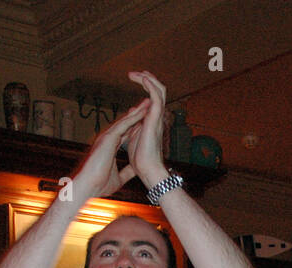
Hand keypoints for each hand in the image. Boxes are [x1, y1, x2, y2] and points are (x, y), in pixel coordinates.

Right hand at [69, 99, 150, 202]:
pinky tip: (142, 111)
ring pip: (125, 122)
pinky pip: (123, 125)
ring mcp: (107, 137)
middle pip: (125, 124)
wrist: (88, 187)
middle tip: (147, 105)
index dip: (135, 127)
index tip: (145, 122)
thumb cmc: (99, 185)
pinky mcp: (108, 138)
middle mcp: (108, 140)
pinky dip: (133, 118)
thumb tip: (136, 172)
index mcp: (110, 147)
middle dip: (137, 115)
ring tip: (148, 103)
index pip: (125, 134)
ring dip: (137, 112)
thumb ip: (127, 173)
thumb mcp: (119, 179)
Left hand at [124, 71, 168, 186]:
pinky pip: (156, 98)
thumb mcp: (133, 138)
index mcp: (151, 121)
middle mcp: (156, 117)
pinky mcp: (155, 120)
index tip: (135, 78)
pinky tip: (143, 78)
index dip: (146, 86)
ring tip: (137, 73)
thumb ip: (134, 126)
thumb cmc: (141, 160)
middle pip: (158, 91)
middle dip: (148, 79)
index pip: (152, 98)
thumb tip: (131, 116)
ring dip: (148, 79)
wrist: (147, 170)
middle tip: (136, 73)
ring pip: (159, 91)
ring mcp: (157, 118)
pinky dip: (150, 86)